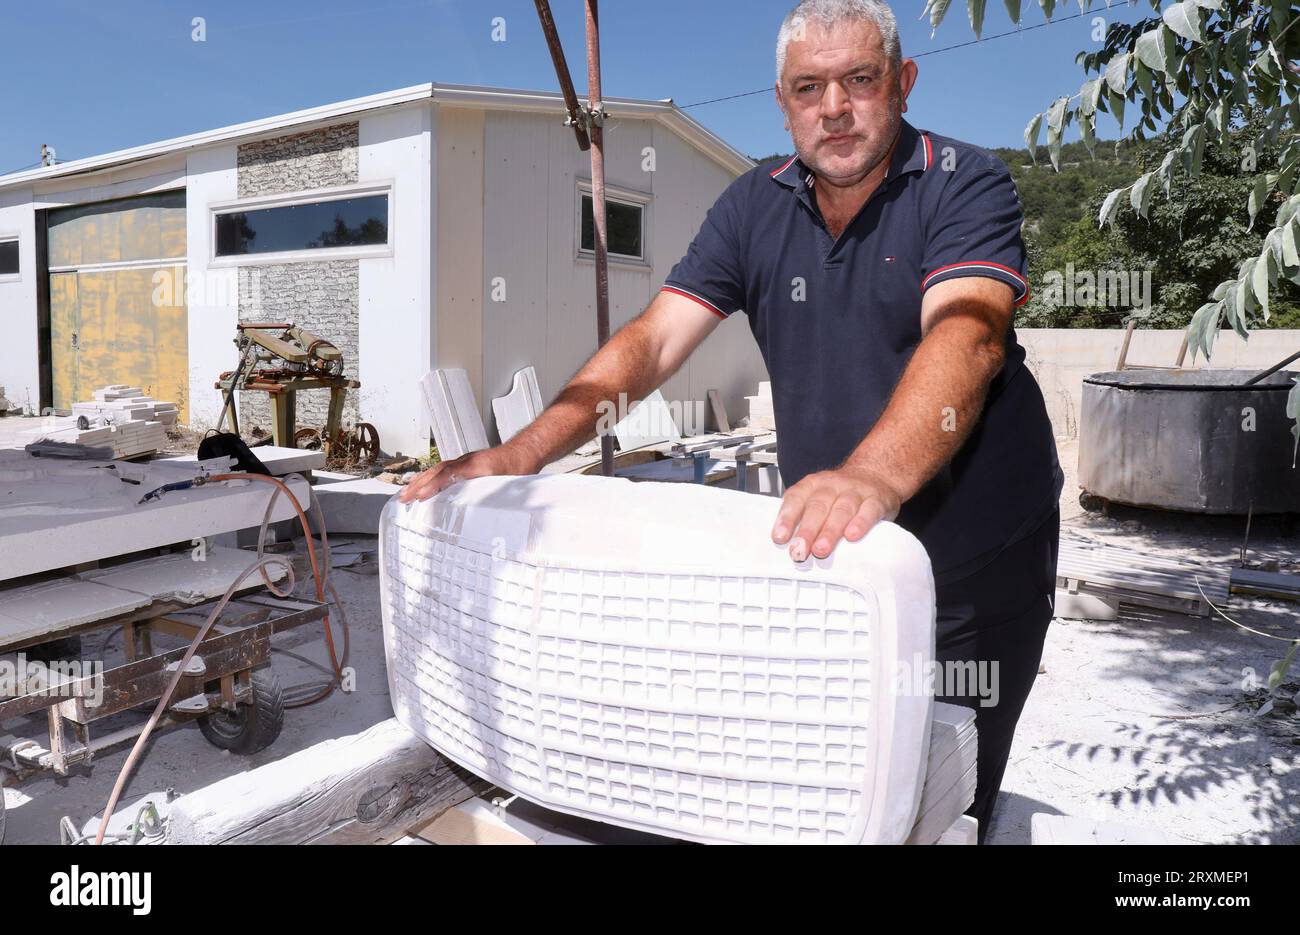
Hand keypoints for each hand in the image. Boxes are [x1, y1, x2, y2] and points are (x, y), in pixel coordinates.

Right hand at [397, 444, 537, 502]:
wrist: (524, 451)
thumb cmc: (519, 467)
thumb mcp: (512, 484)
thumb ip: (499, 497)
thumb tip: (492, 519)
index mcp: (476, 466)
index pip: (450, 473)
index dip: (435, 484)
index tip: (421, 495)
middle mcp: (466, 462)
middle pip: (438, 471)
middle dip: (418, 485)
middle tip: (404, 499)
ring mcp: (464, 462)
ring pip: (437, 470)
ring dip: (420, 482)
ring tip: (405, 494)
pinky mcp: (464, 465)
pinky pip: (443, 470)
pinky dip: (430, 479)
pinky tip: (422, 487)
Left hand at [770, 465, 902, 560]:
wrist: (876, 473)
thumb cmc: (841, 492)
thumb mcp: (818, 495)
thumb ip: (803, 516)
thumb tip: (788, 544)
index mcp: (813, 484)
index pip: (796, 498)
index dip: (786, 518)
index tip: (780, 537)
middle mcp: (833, 485)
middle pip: (818, 506)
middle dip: (807, 531)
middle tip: (799, 550)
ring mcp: (855, 491)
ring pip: (842, 510)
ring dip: (830, 531)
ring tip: (821, 549)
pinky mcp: (876, 500)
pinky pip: (868, 510)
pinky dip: (860, 523)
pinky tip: (852, 535)